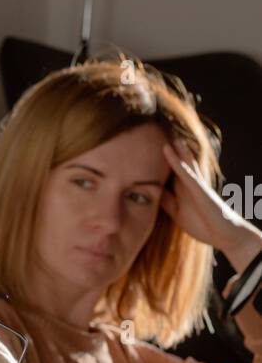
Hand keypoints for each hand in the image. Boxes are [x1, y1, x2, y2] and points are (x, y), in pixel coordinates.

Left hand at [160, 139, 261, 268]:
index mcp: (182, 188)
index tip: (139, 148)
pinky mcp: (199, 188)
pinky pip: (186, 172)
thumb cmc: (202, 224)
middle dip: (165, 148)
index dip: (155, 160)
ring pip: (181, 160)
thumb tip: (152, 193)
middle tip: (150, 130)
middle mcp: (188, 182)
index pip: (166, 171)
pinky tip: (168, 150)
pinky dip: (176, 161)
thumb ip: (166, 202)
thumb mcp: (177, 213)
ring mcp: (194, 183)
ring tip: (160, 128)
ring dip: (171, 146)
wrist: (223, 234)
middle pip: (175, 161)